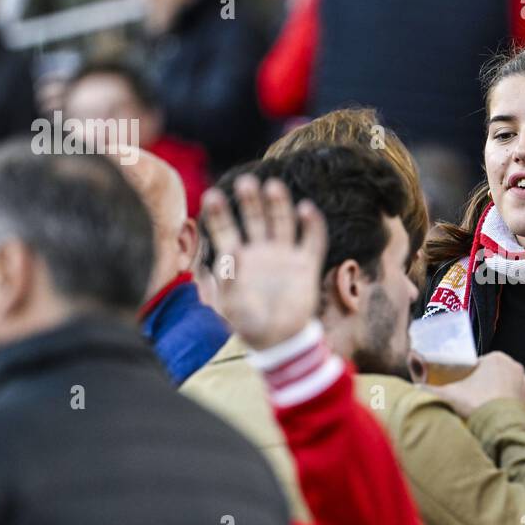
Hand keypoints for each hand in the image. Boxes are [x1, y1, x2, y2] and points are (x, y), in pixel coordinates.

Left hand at [200, 175, 326, 350]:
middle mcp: (260, 251)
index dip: (219, 213)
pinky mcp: (307, 265)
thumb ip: (226, 282)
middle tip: (246, 182)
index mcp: (236, 258)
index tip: (212, 196)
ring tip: (273, 186)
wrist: (280, 342)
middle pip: (254, 218)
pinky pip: (311, 240)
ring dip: (278, 204)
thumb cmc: (249, 325)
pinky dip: (312, 225)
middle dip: (250, 201)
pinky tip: (307, 209)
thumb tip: (227, 253)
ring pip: (282, 222)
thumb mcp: (230, 307)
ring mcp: (284, 256)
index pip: (225, 229)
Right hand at [424, 352, 524, 419]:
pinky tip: (492, 419)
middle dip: (480, 388)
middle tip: (467, 401)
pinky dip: (504, 411)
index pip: (477, 364)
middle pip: (491, 377)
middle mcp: (515, 370)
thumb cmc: (478, 407)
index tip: (459, 387)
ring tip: (478, 411)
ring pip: (503, 391)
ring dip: (493, 399)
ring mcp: (524, 387)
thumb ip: (428, 390)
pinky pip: (513, 406)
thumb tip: (414, 390)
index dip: (465, 375)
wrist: (500, 431)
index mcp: (497, 359)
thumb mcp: (448, 395)